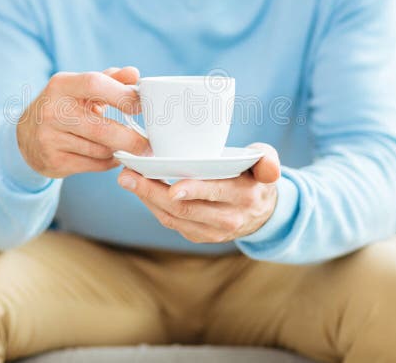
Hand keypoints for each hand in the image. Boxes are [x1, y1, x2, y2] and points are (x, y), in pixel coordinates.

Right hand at [17, 66, 148, 177]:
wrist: (26, 136)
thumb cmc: (64, 107)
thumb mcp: (81, 88)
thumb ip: (110, 80)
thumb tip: (134, 74)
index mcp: (61, 85)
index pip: (95, 84)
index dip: (123, 95)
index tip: (143, 106)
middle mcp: (52, 111)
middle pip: (102, 129)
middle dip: (131, 139)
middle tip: (149, 144)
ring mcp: (50, 138)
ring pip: (100, 150)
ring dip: (119, 151)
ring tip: (126, 147)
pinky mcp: (53, 161)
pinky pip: (94, 165)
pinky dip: (109, 162)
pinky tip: (110, 156)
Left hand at [117, 143, 280, 242]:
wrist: (262, 212)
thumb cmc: (255, 178)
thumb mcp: (267, 165)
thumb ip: (267, 160)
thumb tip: (265, 163)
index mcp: (244, 196)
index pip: (216, 192)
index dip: (194, 190)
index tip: (172, 185)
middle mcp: (228, 219)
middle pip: (186, 208)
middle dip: (154, 192)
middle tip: (129, 175)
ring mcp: (211, 232)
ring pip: (174, 218)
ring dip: (147, 199)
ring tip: (127, 180)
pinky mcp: (198, 236)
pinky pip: (171, 223)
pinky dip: (153, 207)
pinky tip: (139, 190)